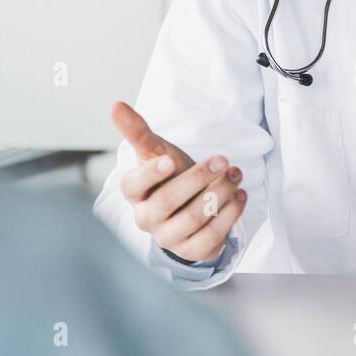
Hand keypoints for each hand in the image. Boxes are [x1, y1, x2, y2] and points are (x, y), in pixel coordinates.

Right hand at [109, 101, 245, 263]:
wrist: (189, 206)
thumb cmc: (169, 176)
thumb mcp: (156, 151)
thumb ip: (137, 130)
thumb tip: (115, 105)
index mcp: (134, 193)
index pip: (134, 185)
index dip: (151, 174)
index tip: (170, 160)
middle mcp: (146, 218)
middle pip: (168, 201)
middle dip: (197, 179)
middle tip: (221, 161)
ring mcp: (167, 238)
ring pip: (193, 218)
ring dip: (219, 193)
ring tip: (235, 174)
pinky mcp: (191, 250)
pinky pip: (211, 236)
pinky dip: (229, 215)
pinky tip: (240, 195)